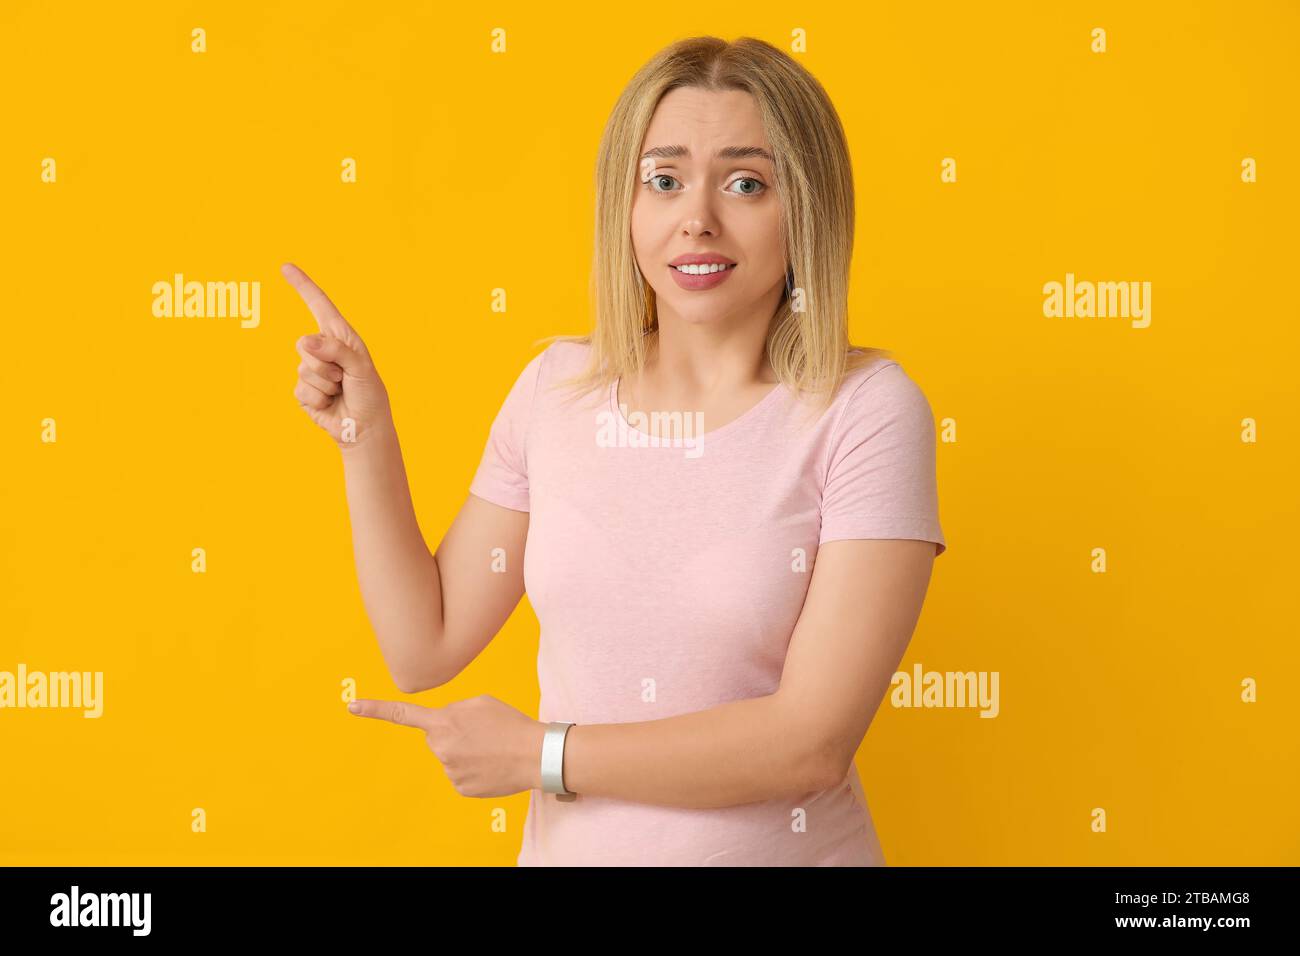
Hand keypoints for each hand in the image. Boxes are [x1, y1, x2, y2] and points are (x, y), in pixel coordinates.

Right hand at [281, 262, 392, 450]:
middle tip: (344, 378)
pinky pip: (301, 389)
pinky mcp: (303, 391)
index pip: (319, 306)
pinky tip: (330, 403)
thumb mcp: (360, 367)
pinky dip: (318, 399)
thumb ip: (335, 350)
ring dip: (325, 384)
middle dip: (325, 364)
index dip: (302, 286)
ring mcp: (311, 370)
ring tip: (340, 391)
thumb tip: (304, 341)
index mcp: (340, 337)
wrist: (364, 427)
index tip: (285, 267)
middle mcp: (323, 350)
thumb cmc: (369, 394)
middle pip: (304, 344)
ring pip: (303, 369)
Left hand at [347, 694, 545, 797]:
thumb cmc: (510, 723)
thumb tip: (443, 727)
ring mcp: (449, 770)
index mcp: (443, 721)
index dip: (374, 709)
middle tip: (483, 733)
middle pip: (437, 738)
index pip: (403, 714)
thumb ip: (454, 710)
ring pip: (449, 757)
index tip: (351, 705)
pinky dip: (473, 769)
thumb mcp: (481, 702)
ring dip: (466, 752)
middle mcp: (441, 747)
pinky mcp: (460, 787)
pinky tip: (491, 765)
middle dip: (454, 734)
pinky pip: (460, 774)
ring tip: (492, 748)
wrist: (535, 755)